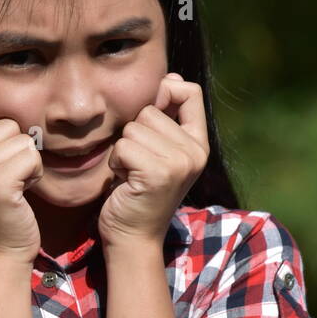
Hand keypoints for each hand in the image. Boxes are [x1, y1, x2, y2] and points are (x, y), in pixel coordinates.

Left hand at [97, 73, 208, 248]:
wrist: (133, 239)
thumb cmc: (138, 194)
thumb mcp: (157, 152)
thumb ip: (166, 118)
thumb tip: (170, 78)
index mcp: (199, 144)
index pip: (190, 92)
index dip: (165, 92)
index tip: (151, 117)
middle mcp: (196, 152)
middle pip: (151, 110)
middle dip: (134, 135)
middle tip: (138, 166)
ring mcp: (180, 163)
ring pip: (134, 127)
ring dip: (123, 151)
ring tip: (131, 175)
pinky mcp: (158, 173)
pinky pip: (124, 146)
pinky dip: (116, 163)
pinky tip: (124, 182)